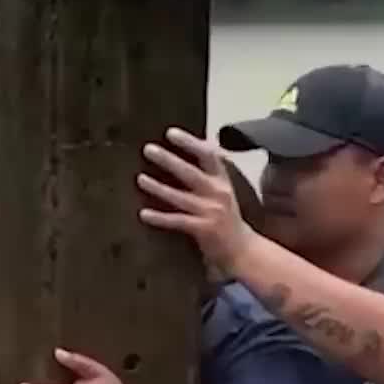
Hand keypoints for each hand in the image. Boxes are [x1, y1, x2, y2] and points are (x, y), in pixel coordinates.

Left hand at [137, 127, 256, 272]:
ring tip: (140, 179)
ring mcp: (211, 212)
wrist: (243, 250)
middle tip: (148, 149)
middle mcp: (218, 193)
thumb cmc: (227, 219)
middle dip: (168, 160)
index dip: (190, 142)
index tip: (171, 133)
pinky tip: (143, 214)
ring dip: (158, 187)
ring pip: (179, 197)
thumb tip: (191, 150)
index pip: (208, 155)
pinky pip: (177, 221)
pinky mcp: (203, 229)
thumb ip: (208, 175)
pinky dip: (160, 218)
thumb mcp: (223, 192)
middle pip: (190, 173)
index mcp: (222, 181)